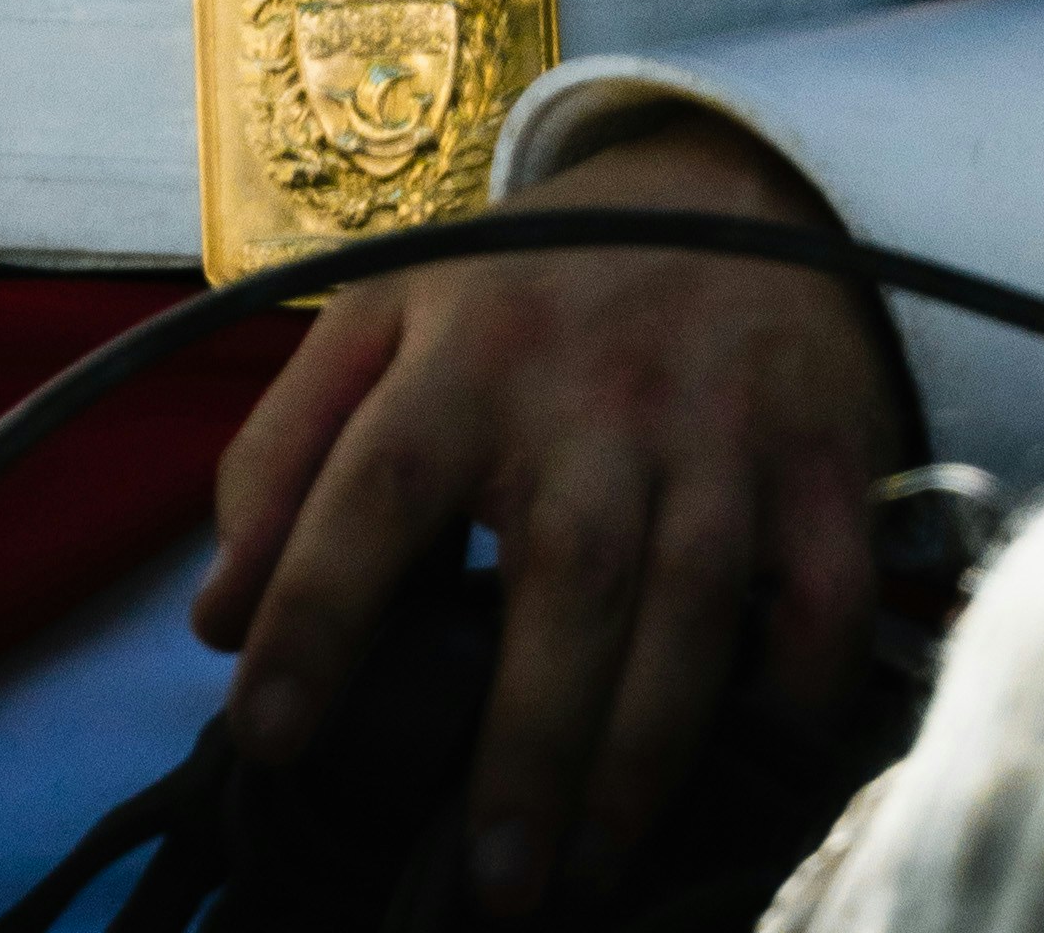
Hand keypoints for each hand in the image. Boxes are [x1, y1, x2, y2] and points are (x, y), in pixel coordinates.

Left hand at [192, 112, 895, 915]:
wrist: (721, 182)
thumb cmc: (526, 287)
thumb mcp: (384, 317)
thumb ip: (285, 450)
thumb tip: (219, 621)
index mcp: (467, 342)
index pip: (376, 481)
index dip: (315, 607)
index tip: (268, 736)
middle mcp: (596, 387)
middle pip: (567, 576)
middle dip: (528, 745)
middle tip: (490, 885)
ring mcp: (720, 423)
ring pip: (694, 605)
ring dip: (642, 755)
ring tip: (585, 875)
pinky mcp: (821, 454)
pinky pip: (825, 592)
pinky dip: (800, 683)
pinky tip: (749, 757)